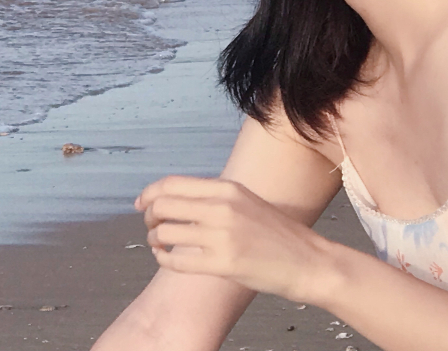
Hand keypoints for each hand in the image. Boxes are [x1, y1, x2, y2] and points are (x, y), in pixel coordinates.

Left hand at [135, 176, 330, 302]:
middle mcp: (223, 207)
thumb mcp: (244, 201)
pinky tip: (167, 259)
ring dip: (155, 240)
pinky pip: (177, 261)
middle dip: (150, 217)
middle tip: (151, 226)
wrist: (307, 260)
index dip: (150, 193)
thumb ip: (213, 197)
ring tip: (160, 244)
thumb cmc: (275, 233)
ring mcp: (223, 235)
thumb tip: (175, 198)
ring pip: (166, 233)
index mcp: (227, 188)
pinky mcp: (224, 263)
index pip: (173, 184)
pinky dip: (164, 259)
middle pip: (164, 205)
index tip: (140, 204)